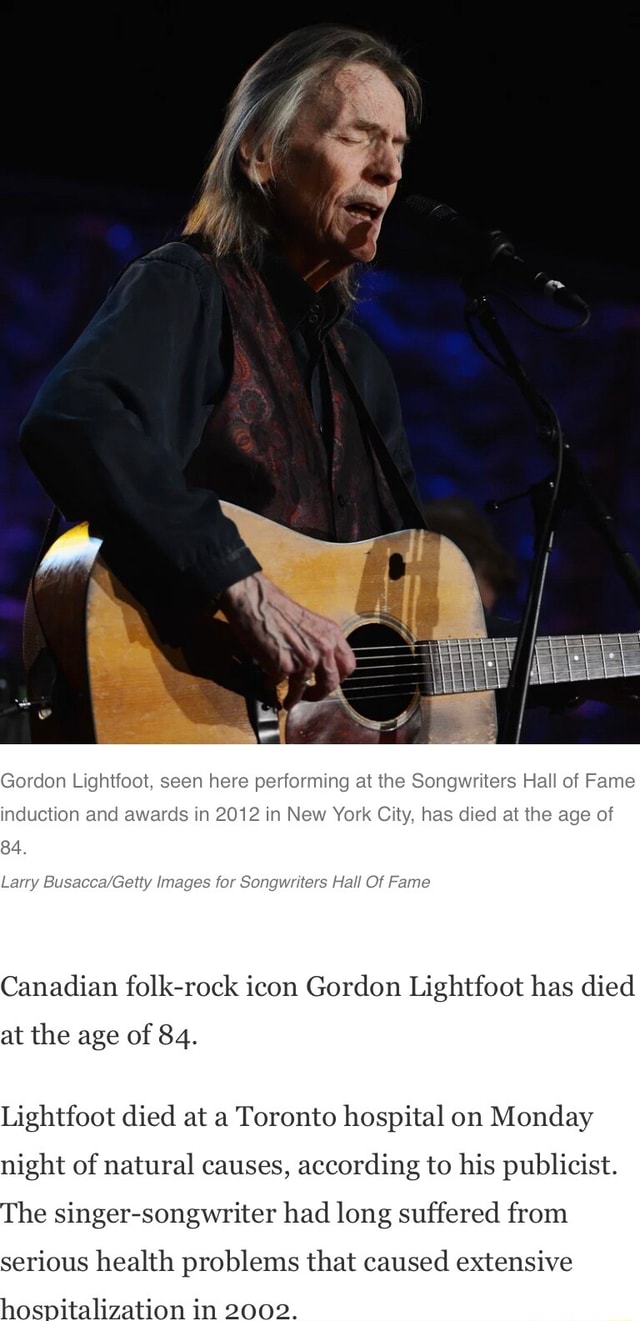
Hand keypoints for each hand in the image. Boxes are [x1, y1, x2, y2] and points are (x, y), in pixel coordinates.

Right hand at [218, 572, 355, 708]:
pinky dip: (274, 684)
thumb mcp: (311, 623)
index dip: (339, 678)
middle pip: (330, 684)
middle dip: (319, 694)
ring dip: (295, 698)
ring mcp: (304, 660)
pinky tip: (270, 681)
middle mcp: (323, 649)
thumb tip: (320, 664)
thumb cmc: (277, 608)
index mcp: (332, 635)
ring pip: (303, 689)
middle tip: (311, 697)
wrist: (256, 601)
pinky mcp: (284, 667)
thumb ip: (319, 642)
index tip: (330, 682)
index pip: (348, 666)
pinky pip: (281, 684)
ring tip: (289, 701)